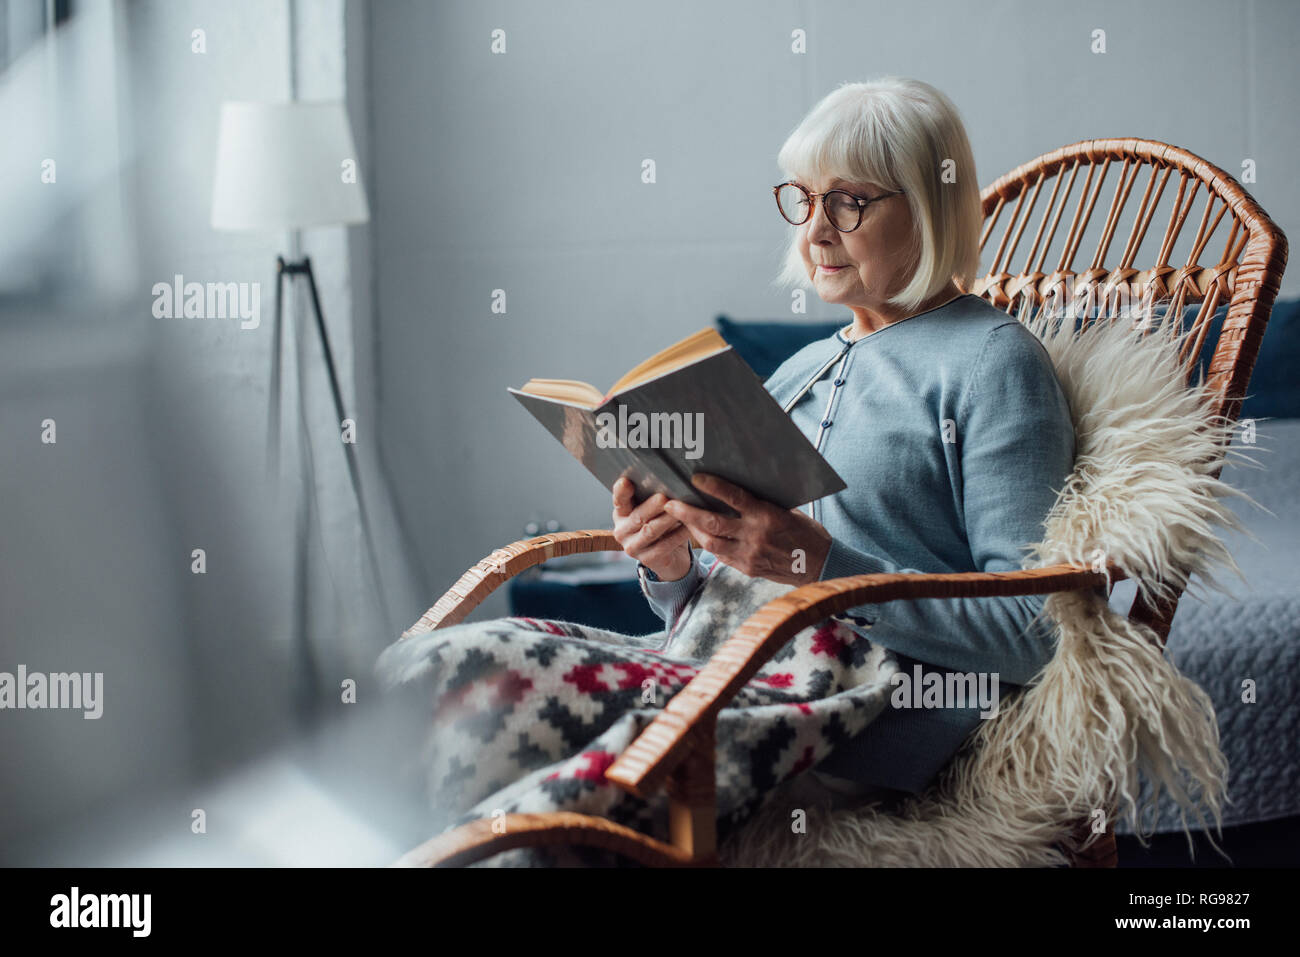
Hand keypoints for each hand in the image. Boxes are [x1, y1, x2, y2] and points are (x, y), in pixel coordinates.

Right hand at [611, 477, 692, 581]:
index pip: (619, 500)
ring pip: (650, 531)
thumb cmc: (661, 525)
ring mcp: (633, 547)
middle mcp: (622, 531)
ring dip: (666, 520)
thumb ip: (655, 497)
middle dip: (652, 506)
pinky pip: (664, 545)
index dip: (621, 491)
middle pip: (637, 516)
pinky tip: (689, 527)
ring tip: (680, 511)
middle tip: (664, 497)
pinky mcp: (647, 559)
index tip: (627, 481)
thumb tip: (668, 478)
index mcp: (621, 514)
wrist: (669, 556)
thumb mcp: (654, 510)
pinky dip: (678, 535)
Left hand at [663, 473, 830, 585]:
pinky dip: (710, 544)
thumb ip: (762, 503)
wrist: (821, 566)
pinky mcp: (748, 569)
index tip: (695, 478)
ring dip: (693, 530)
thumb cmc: (806, 533)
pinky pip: (722, 556)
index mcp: (767, 516)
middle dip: (687, 513)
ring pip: (711, 542)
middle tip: (671, 504)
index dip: (713, 487)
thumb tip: (736, 488)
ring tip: (681, 519)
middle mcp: (755, 536)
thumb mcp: (788, 510)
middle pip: (712, 523)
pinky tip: (702, 535)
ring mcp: (749, 555)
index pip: (734, 498)